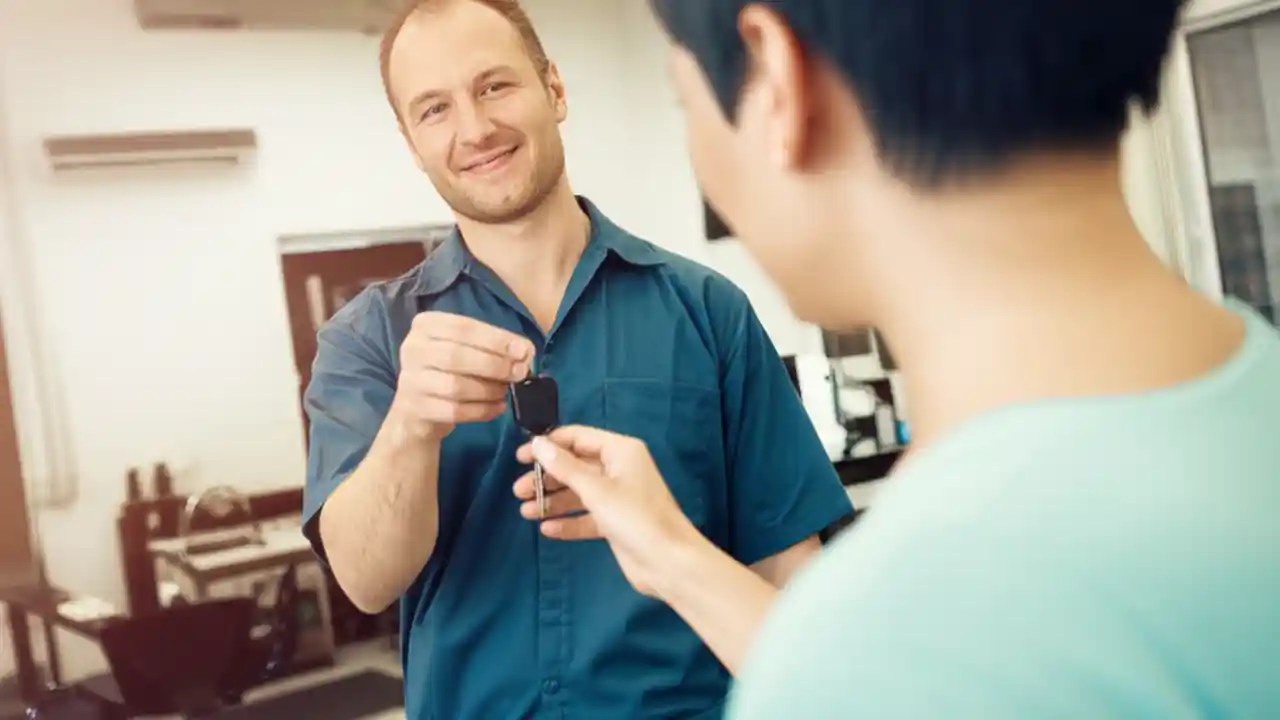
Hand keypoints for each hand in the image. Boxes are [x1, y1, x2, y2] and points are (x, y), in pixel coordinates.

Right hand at [393, 312, 533, 439]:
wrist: (417, 411)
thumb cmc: (448, 371)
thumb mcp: (466, 350)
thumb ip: (493, 347)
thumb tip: (526, 351)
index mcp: (425, 326)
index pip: (463, 328)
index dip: (496, 339)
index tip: (524, 350)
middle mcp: (412, 349)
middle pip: (457, 356)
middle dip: (495, 365)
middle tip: (519, 373)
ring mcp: (411, 380)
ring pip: (456, 386)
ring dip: (489, 390)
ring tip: (506, 391)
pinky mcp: (416, 409)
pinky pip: (454, 411)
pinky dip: (482, 411)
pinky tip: (498, 408)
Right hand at [516, 427, 703, 597]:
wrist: (668, 562)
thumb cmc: (635, 517)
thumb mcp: (596, 490)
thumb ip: (565, 467)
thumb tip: (538, 444)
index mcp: (620, 451)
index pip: (578, 438)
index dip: (549, 445)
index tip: (520, 457)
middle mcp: (619, 469)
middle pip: (575, 466)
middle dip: (546, 478)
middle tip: (518, 490)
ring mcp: (618, 497)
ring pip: (578, 493)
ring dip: (553, 501)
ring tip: (525, 511)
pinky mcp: (615, 522)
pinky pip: (586, 516)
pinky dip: (568, 521)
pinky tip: (547, 528)